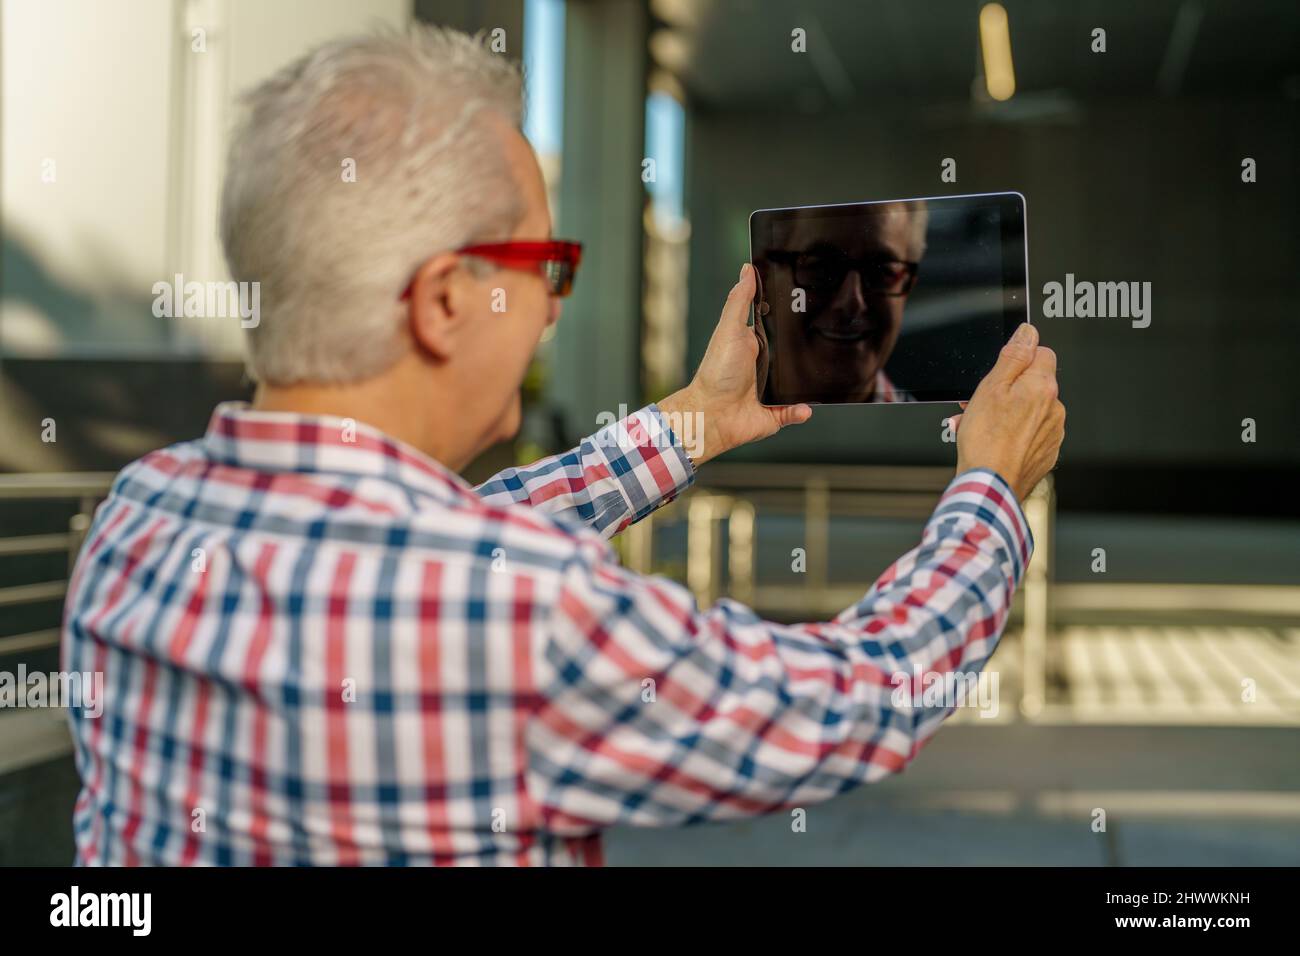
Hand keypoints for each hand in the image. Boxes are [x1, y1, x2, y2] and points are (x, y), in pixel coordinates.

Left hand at [658, 263, 811, 465]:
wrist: (711, 415)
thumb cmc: (715, 373)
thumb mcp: (729, 330)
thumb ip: (739, 301)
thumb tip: (747, 270)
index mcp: (755, 344)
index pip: (779, 328)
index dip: (793, 319)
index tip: (813, 305)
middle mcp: (765, 367)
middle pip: (794, 355)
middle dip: (809, 352)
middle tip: (826, 342)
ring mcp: (772, 390)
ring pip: (801, 383)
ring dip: (810, 384)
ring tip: (822, 377)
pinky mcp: (776, 412)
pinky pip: (797, 411)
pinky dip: (802, 410)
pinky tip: (805, 407)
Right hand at [951, 322, 1064, 499]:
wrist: (990, 483)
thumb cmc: (986, 439)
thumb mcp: (991, 387)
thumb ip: (1014, 356)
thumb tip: (1029, 332)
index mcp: (1043, 386)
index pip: (1042, 353)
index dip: (1018, 359)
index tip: (1000, 372)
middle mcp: (1055, 408)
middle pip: (1035, 383)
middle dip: (1010, 389)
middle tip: (982, 403)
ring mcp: (1054, 432)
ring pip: (1032, 410)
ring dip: (1011, 412)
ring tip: (983, 426)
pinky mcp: (1047, 452)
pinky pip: (1032, 434)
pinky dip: (1015, 434)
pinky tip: (995, 441)